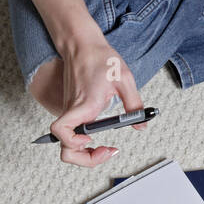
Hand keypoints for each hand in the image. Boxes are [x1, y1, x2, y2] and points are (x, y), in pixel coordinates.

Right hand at [51, 31, 147, 167]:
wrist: (82, 44)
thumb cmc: (100, 57)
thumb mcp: (125, 79)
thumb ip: (135, 105)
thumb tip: (141, 124)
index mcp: (84, 105)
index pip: (62, 131)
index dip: (74, 142)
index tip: (93, 140)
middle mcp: (73, 111)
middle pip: (65, 148)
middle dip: (84, 159)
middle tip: (106, 152)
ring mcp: (70, 112)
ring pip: (67, 145)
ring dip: (83, 153)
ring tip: (103, 148)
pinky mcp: (71, 111)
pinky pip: (71, 134)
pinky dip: (81, 143)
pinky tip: (96, 137)